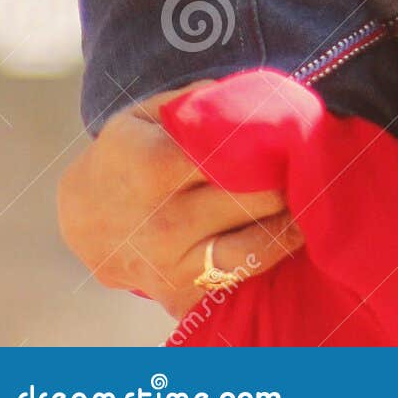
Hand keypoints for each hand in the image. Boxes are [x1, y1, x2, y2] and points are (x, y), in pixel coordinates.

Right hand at [57, 91, 301, 318]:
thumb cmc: (129, 153)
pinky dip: (269, 262)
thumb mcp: (147, 113)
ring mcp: (171, 266)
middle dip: (289, 180)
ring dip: (292, 225)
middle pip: (253, 200)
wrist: (84, 215)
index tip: (296, 135)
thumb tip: (254, 100)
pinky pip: (239, 283)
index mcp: (153, 166)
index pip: (231, 155)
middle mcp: (162, 222)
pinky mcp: (180, 298)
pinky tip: (290, 238)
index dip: (271, 144)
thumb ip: (200, 101)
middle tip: (313, 165)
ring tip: (312, 201)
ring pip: (254, 249)